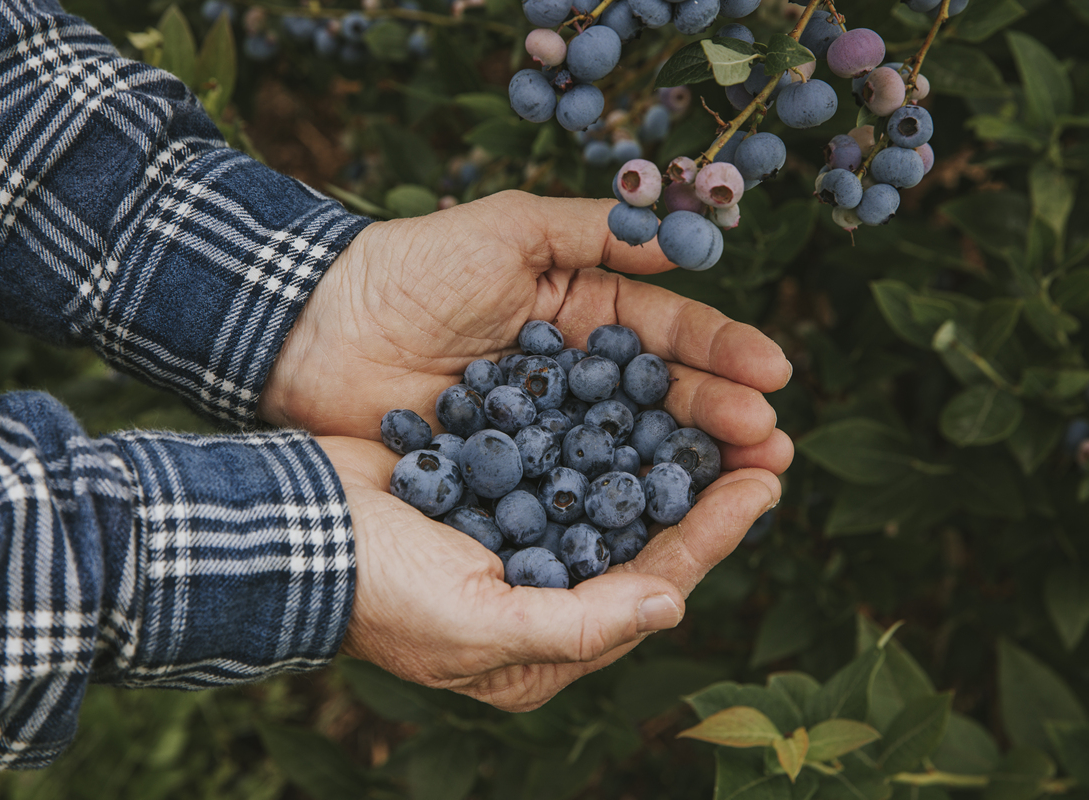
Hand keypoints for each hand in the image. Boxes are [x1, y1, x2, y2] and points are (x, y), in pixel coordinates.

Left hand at [261, 191, 793, 476]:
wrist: (315, 328)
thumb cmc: (413, 268)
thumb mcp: (511, 229)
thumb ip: (599, 233)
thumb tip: (691, 244)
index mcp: (582, 310)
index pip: (666, 333)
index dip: (721, 352)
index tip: (773, 374)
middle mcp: (573, 374)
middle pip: (661, 399)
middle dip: (720, 417)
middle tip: (771, 442)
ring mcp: (543, 430)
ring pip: (627, 450)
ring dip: (686, 468)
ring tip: (746, 484)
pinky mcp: (507, 477)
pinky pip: (570, 492)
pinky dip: (615, 506)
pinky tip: (663, 523)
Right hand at [316, 435, 780, 710]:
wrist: (290, 526)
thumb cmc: (378, 590)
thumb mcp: (476, 625)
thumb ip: (577, 626)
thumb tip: (672, 604)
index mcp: (545, 643)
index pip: (652, 586)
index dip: (713, 535)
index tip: (766, 483)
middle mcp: (543, 592)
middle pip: (645, 538)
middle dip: (707, 490)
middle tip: (770, 438)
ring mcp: (520, 535)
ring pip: (613, 491)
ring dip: (665, 449)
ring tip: (724, 407)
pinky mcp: (498, 484)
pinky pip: (568, 452)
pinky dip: (606, 422)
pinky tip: (640, 388)